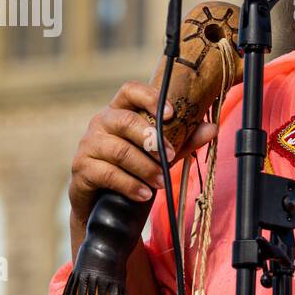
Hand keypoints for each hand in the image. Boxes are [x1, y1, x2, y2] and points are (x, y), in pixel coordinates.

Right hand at [68, 81, 218, 226]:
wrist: (104, 204)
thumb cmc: (134, 170)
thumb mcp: (161, 154)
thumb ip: (184, 140)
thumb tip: (212, 127)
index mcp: (120, 111)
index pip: (130, 90)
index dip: (150, 97)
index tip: (171, 113)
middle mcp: (101, 123)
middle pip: (125, 120)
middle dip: (152, 139)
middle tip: (171, 156)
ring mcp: (88, 145)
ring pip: (119, 151)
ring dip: (145, 167)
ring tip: (161, 182)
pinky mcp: (81, 169)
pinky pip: (107, 174)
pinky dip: (130, 185)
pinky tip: (144, 194)